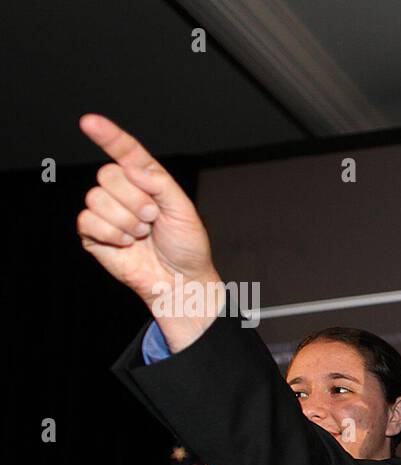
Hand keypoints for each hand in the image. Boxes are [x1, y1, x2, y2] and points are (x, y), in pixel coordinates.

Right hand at [76, 114, 223, 350]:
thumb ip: (160, 184)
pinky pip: (88, 221)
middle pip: (108, 174)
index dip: (107, 135)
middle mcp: (123, 191)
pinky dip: (112, 234)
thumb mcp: (184, 210)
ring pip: (96, 198)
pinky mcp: (93, 233)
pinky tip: (127, 243)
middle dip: (134, 199)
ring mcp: (106, 211)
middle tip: (152, 217)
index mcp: (145, 180)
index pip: (124, 151)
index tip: (90, 122)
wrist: (179, 280)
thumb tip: (133, 168)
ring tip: (142, 233)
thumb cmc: (186, 245)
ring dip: (126, 220)